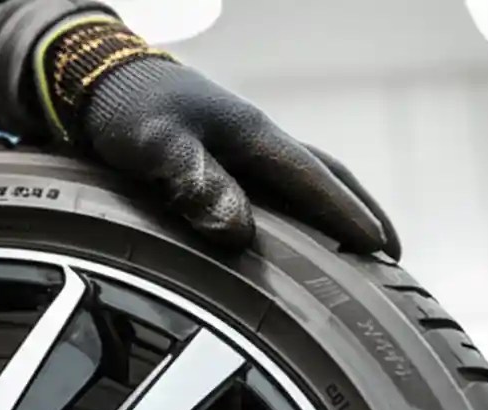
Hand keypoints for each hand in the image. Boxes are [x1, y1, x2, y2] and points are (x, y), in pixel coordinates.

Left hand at [36, 19, 400, 258]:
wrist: (95, 78)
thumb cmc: (126, 109)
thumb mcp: (155, 145)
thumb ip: (195, 183)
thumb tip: (238, 232)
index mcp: (252, 134)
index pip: (314, 180)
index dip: (346, 216)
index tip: (380, 250)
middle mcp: (257, 138)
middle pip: (327, 175)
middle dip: (360, 211)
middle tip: (391, 253)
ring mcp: (242, 145)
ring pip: (307, 177)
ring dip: (337, 208)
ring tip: (359, 244)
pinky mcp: (224, 155)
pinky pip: (279, 183)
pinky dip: (302, 206)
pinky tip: (295, 229)